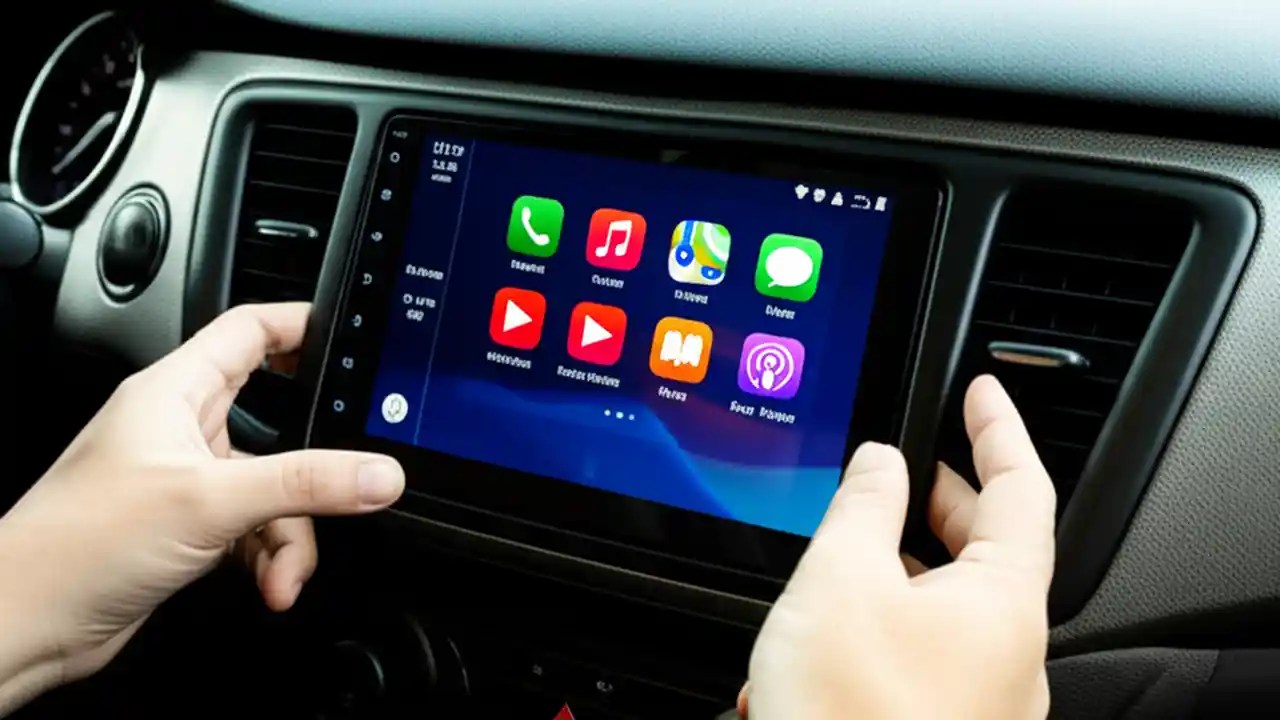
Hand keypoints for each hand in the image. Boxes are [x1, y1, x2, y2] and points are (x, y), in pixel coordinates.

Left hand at [0, 303, 404, 710]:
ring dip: (292, 532)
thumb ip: (305, 484)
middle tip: (345, 475)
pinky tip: (269, 584)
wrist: (28, 622)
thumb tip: (378, 472)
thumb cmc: (79, 542)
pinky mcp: (190, 527)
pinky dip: (271, 557)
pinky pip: (257, 528)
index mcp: (175, 391)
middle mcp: (181, 428)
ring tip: (284, 571)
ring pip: (276, 487)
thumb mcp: (212, 501)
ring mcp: (187, 479)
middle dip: (314, 466)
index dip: (303, 325)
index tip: (354, 339)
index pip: (251, 330)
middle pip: (279, 420)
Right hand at [744, 376, 1055, 719]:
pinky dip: (883, 625)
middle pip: (985, 549)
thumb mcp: (840, 578)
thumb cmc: (849, 716)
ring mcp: (981, 697)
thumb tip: (878, 462)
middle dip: (935, 502)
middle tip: (900, 468)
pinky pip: (925, 654)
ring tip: (840, 558)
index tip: (982, 391)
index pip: (1022, 486)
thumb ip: (864, 504)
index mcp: (1004, 603)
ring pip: (945, 605)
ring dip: (894, 570)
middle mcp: (1008, 654)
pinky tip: (828, 634)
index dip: (997, 428)